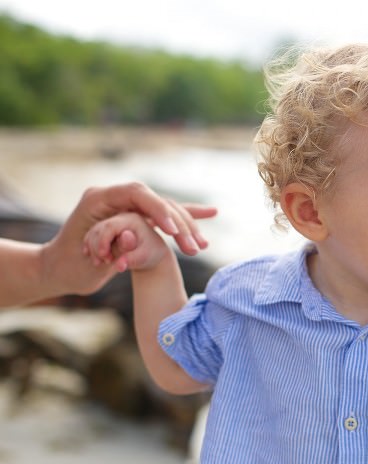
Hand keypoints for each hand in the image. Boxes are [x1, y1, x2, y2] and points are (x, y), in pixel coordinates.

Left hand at [40, 182, 216, 296]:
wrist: (59, 270)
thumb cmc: (67, 266)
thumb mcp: (87, 257)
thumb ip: (110, 245)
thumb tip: (130, 239)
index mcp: (99, 198)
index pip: (137, 194)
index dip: (159, 209)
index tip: (173, 230)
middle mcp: (115, 198)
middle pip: (156, 201)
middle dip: (179, 223)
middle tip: (194, 246)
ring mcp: (127, 206)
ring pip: (164, 209)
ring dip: (186, 226)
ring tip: (202, 245)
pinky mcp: (136, 216)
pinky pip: (164, 213)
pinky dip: (186, 215)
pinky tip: (211, 212)